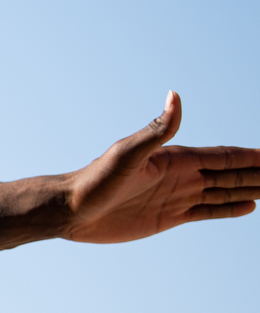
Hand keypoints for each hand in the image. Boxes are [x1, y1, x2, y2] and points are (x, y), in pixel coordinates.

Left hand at [65, 92, 259, 242]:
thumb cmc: (94, 180)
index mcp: (177, 158)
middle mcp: (182, 175)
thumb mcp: (127, 153)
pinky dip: (230, 208)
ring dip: (252, 189)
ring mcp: (178, 196)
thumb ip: (156, 130)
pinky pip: (208, 211)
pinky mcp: (169, 216)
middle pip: (233, 173)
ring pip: (226, 191)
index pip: (227, 155)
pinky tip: (250, 206)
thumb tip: (175, 95)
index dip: (254, 155)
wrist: (70, 211)